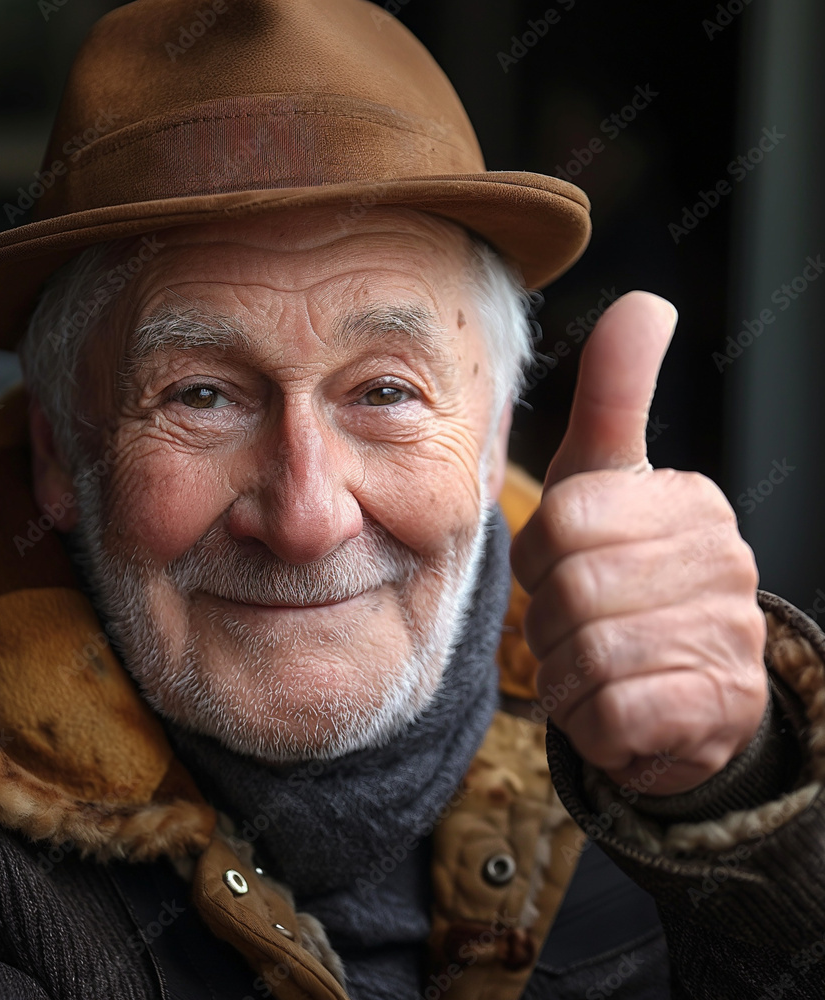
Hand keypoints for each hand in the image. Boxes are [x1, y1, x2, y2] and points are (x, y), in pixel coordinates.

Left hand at [510, 291, 767, 795]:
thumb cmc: (618, 571)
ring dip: (567, 670)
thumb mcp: (603, 478)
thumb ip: (616, 395)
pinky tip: (617, 706)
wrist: (673, 690)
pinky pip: (611, 715)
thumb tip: (649, 301)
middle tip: (578, 625)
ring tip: (596, 664)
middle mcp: (725, 562)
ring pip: (587, 655)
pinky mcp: (721, 709)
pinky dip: (591, 719)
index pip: (563, 521)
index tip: (565, 567)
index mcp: (689, 500)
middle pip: (570, 588)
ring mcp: (730, 638)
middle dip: (549, 619)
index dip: (539, 558)